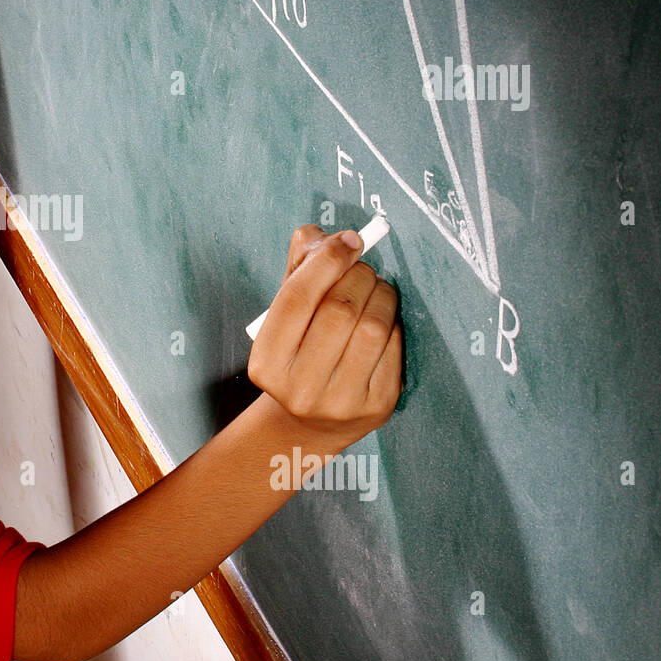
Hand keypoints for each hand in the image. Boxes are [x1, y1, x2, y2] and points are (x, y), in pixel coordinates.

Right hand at [247, 225, 402, 447]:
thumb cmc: (296, 354)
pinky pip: (395, 348)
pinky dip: (393, 322)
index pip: (297, 299)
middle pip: (339, 310)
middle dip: (358, 276)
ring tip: (376, 289)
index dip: (326, 261)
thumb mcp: (283, 318)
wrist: (309, 422)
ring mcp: (340, 401)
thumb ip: (299, 271)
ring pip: (372, 327)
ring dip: (381, 294)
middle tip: (362, 268)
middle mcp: (299, 387)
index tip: (349, 241)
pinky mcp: (377, 406)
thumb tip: (331, 238)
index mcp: (266, 363)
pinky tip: (383, 319)